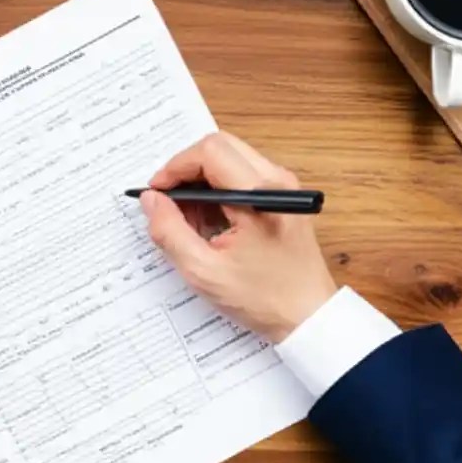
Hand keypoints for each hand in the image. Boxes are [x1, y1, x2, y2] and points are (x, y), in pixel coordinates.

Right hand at [140, 132, 337, 342]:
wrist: (309, 315)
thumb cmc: (265, 299)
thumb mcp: (204, 271)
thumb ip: (170, 231)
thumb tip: (151, 200)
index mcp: (260, 196)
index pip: (209, 152)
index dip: (175, 167)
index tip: (158, 192)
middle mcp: (277, 181)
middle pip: (220, 147)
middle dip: (187, 171)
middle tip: (171, 204)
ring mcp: (284, 186)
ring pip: (230, 158)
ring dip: (203, 182)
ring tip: (192, 222)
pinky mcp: (283, 196)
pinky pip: (243, 175)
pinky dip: (219, 191)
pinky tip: (212, 224)